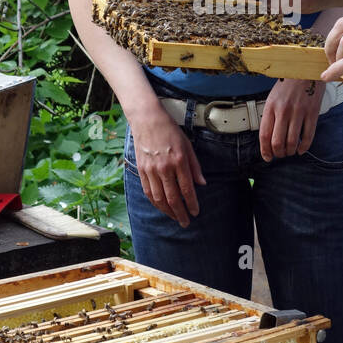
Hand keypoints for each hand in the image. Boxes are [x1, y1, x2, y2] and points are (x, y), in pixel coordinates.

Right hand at [129, 105, 205, 226]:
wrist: (147, 120)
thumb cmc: (170, 131)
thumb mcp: (188, 145)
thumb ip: (194, 166)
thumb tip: (202, 184)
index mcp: (178, 161)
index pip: (186, 189)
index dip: (191, 203)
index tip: (196, 212)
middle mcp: (164, 167)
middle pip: (172, 197)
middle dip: (180, 213)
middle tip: (186, 222)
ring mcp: (150, 170)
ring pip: (159, 198)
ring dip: (167, 211)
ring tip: (175, 218)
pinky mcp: (141, 170)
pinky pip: (148, 191)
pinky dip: (155, 202)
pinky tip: (161, 207)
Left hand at [259, 77, 325, 160]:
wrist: (306, 69)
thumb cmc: (289, 83)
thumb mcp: (273, 97)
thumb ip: (271, 115)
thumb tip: (269, 137)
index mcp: (271, 106)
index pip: (264, 135)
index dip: (265, 150)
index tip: (268, 157)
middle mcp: (283, 110)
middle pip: (277, 142)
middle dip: (278, 153)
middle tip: (281, 154)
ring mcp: (299, 112)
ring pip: (292, 142)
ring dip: (290, 151)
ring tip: (290, 151)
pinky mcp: (312, 113)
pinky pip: (308, 136)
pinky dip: (304, 147)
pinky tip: (301, 149)